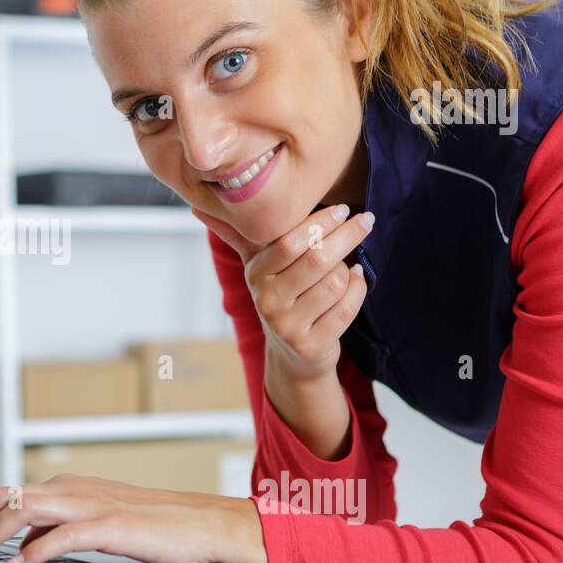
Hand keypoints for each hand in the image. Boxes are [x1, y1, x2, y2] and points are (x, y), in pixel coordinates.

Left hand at [0, 475, 267, 562]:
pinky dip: (33, 552)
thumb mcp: (93, 523)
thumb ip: (56, 529)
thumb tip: (21, 546)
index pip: (5, 494)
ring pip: (23, 508)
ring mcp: (91, 504)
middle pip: (3, 496)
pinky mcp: (111, 525)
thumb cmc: (152, 525)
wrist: (202, 523)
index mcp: (66, 486)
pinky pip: (62, 535)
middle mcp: (72, 488)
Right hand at [192, 202, 372, 384]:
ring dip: (349, 268)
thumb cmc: (279, 296)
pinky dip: (358, 288)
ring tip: (348, 263)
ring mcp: (288, 327)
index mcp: (255, 275)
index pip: (289, 242)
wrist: (291, 354)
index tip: (342, 208)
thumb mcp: (257, 266)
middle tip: (365, 220)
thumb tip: (197, 207)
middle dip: (346, 235)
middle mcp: (267, 301)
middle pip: (317, 260)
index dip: (320, 222)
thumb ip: (235, 234)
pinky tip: (355, 279)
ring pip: (335, 282)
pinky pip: (347, 307)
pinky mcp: (311, 345)